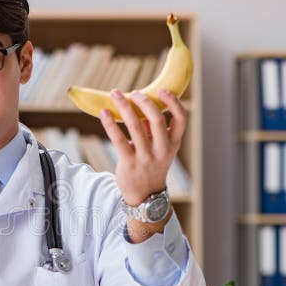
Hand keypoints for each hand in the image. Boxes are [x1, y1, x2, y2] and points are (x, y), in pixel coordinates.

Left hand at [98, 88, 187, 205]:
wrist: (145, 195)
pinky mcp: (129, 163)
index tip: (162, 90)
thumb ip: (153, 129)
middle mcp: (162, 150)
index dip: (174, 102)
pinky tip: (104, 112)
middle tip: (133, 92)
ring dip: (124, 107)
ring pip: (135, 126)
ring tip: (115, 94)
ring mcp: (146, 157)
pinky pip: (118, 139)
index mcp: (174, 143)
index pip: (181, 119)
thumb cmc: (151, 165)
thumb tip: (139, 104)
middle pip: (157, 119)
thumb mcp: (160, 149)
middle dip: (144, 101)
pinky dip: (110, 123)